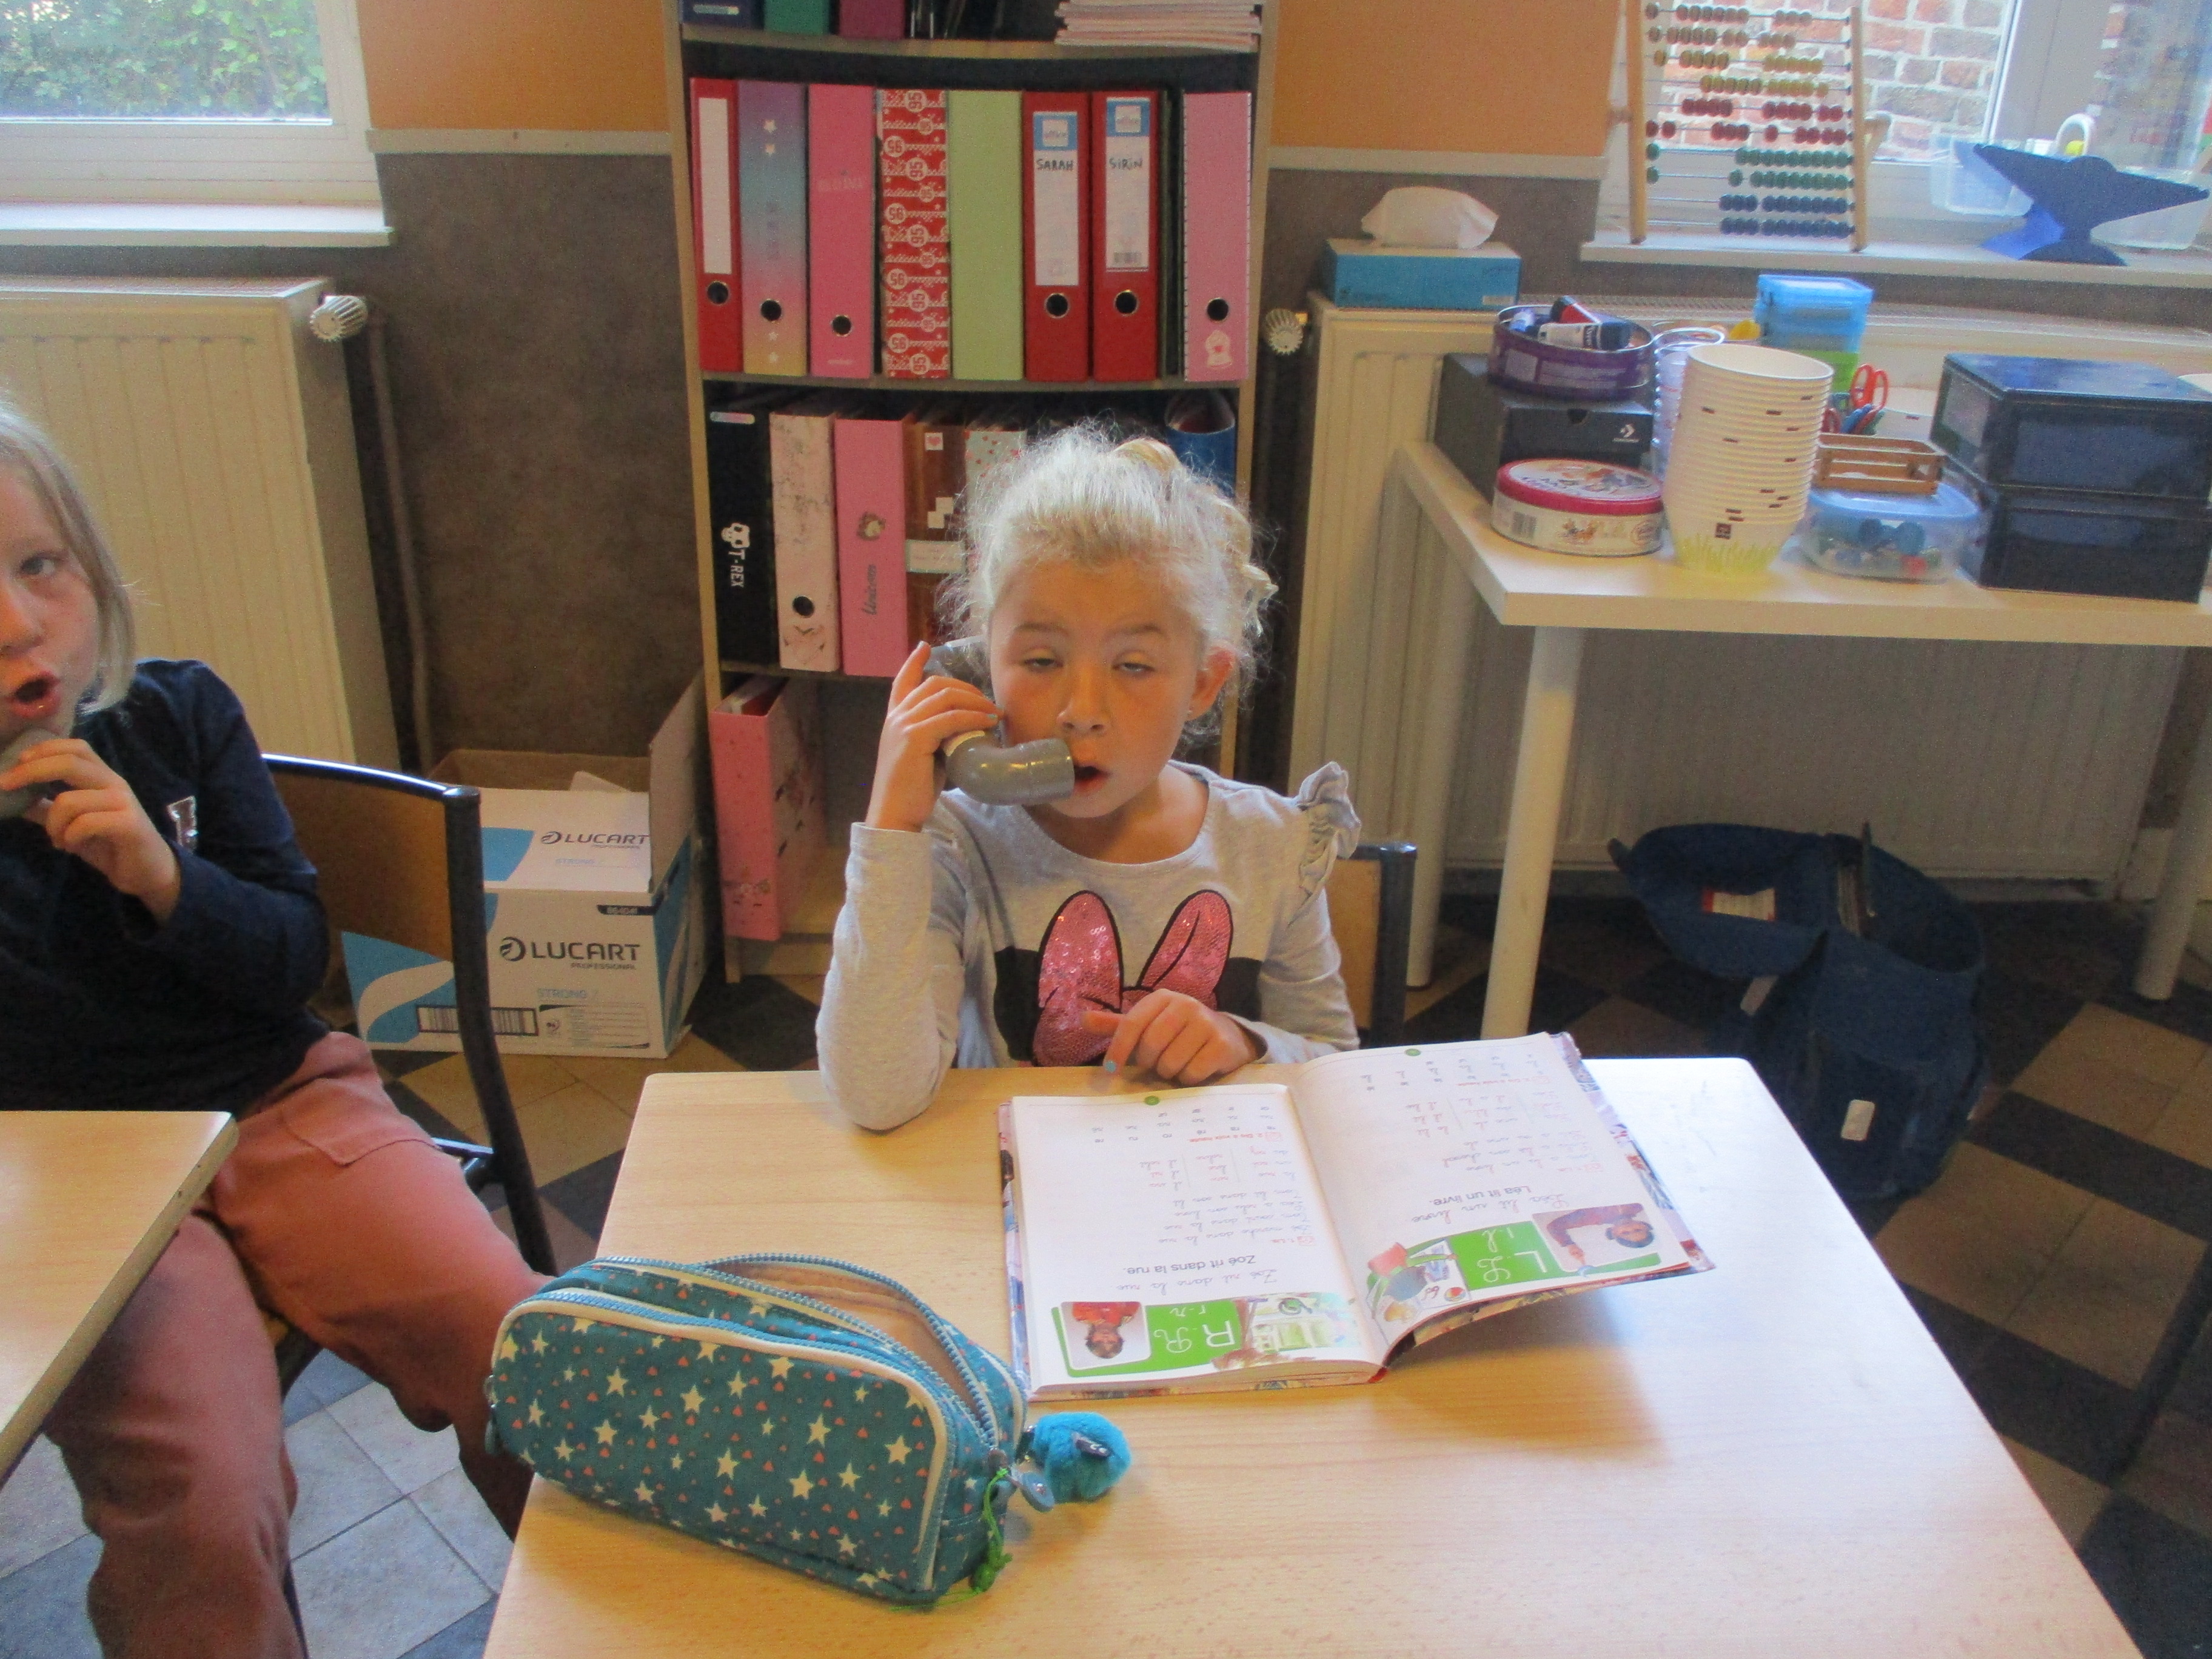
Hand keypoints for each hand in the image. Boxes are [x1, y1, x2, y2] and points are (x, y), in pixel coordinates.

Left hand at [2, 737, 181, 921]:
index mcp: (103, 777)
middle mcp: (115, 783)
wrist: (148, 872)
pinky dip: (68, 837)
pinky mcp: (128, 824)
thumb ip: (47, 810)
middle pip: (69, 762)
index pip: (76, 747)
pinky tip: (71, 847)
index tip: (17, 762)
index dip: (45, 748)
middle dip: (31, 772)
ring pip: (69, 800)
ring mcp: (123, 802)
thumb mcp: (70, 825)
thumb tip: (14, 800)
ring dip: (52, 824)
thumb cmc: (109, 845)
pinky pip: (84, 824)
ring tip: (57, 840)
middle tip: (5, 786)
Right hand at [864, 641, 1001, 834]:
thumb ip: (935, 737)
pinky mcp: (915, 737)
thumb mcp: (922, 756)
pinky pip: (951, 718)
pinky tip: (988, 722)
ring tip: (994, 713)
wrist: (895, 813)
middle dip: (965, 687)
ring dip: (975, 701)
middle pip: (934, 684)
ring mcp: (904, 724)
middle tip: (987, 701)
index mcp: (893, 719)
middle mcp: (896, 717)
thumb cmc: (911, 791)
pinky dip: (973, 717)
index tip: (924, 646)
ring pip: (945, 696)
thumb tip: (965, 730)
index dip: (913, 662)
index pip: (902, 681)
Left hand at [1080, 990, 1258, 1084]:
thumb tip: (1083, 1019)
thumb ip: (1118, 1025)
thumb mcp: (1148, 1025)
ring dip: (1169, 1072)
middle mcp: (1186, 1005)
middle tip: (1156, 1064)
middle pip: (1151, 1045)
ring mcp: (1206, 1023)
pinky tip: (1195, 1069)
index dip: (1118, 1049)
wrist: (1226, 1037)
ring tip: (1177, 1065)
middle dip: (1149, 1063)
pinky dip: (1188, 1079)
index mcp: (1163, 998)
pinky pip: (1192, 1072)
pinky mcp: (1222, 1044)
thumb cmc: (1178, 1033)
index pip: (1132, 1023)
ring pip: (1171, 1062)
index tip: (1110, 1070)